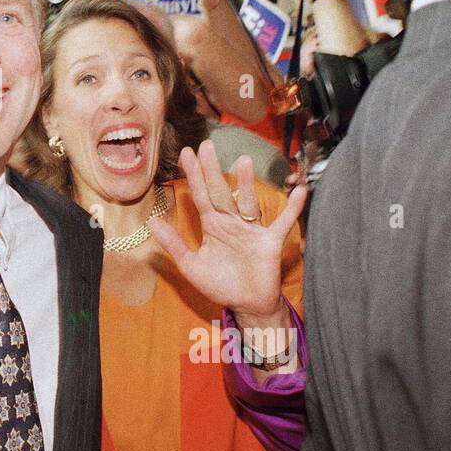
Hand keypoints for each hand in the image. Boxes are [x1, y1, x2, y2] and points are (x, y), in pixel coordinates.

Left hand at [149, 141, 305, 320]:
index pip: (201, 195)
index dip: (194, 175)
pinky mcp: (270, 241)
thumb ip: (173, 244)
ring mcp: (252, 229)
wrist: (246, 305)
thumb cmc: (220, 285)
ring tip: (243, 160)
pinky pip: (283, 222)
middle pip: (220, 191)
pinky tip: (299, 191)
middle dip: (212, 170)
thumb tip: (151, 221)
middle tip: (206, 145)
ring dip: (246, 183)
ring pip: (247, 201)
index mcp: (212, 225)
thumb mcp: (191, 265)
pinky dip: (293, 208)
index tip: (187, 153)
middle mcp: (232, 222)